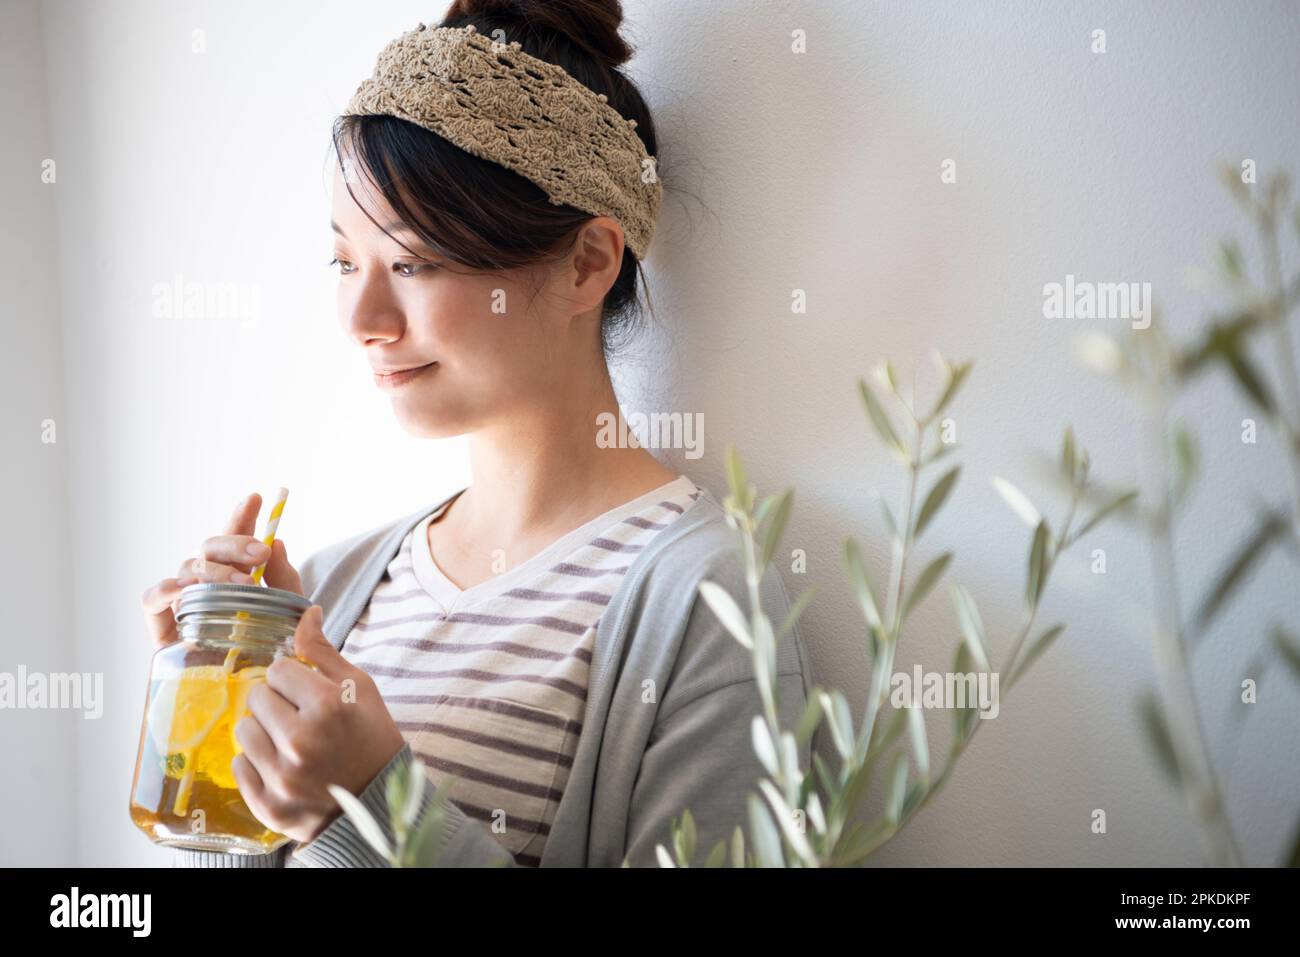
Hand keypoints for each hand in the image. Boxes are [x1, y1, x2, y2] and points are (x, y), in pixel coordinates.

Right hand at [140, 492, 303, 649]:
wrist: (246, 694)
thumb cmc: (267, 651)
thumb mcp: (286, 612)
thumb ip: (285, 580)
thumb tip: (277, 544)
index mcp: (235, 576)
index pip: (236, 539)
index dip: (243, 517)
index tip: (258, 498)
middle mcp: (206, 584)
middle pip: (211, 547)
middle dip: (236, 542)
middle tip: (261, 553)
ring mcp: (183, 602)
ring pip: (188, 567)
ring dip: (215, 569)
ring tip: (243, 582)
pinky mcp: (162, 627)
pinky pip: (152, 599)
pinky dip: (165, 589)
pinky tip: (183, 589)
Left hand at [231, 605, 406, 844]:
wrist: (380, 802)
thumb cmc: (372, 737)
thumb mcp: (359, 689)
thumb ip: (324, 652)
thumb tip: (306, 612)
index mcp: (328, 707)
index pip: (279, 670)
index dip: (294, 680)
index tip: (309, 694)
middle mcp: (302, 741)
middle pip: (257, 697)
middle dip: (276, 703)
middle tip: (299, 718)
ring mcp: (283, 777)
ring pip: (243, 731)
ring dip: (263, 732)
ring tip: (289, 742)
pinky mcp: (269, 805)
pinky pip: (239, 767)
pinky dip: (256, 764)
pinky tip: (282, 766)